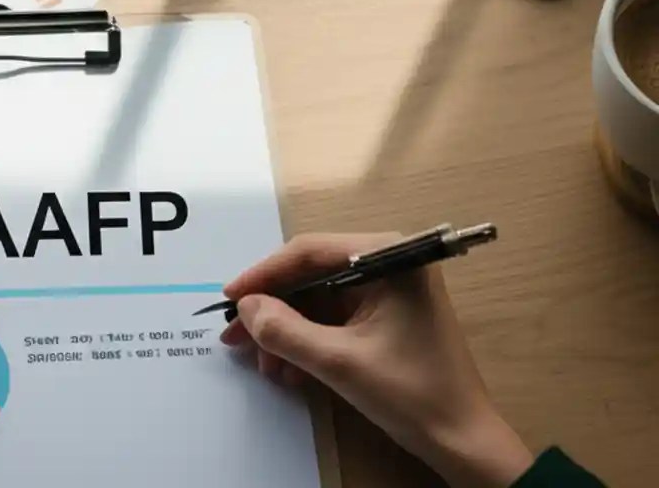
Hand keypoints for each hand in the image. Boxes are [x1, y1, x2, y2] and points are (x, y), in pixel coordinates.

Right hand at [223, 233, 532, 487]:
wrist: (463, 439)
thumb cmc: (411, 394)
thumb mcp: (338, 362)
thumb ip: (285, 330)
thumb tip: (245, 308)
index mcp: (389, 257)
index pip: (309, 251)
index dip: (263, 275)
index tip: (229, 298)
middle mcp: (389, 262)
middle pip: (310, 275)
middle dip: (272, 310)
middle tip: (236, 336)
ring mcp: (388, 289)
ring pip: (317, 299)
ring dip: (287, 332)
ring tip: (265, 365)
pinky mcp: (386, 315)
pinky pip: (333, 318)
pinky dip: (307, 341)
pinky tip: (290, 370)